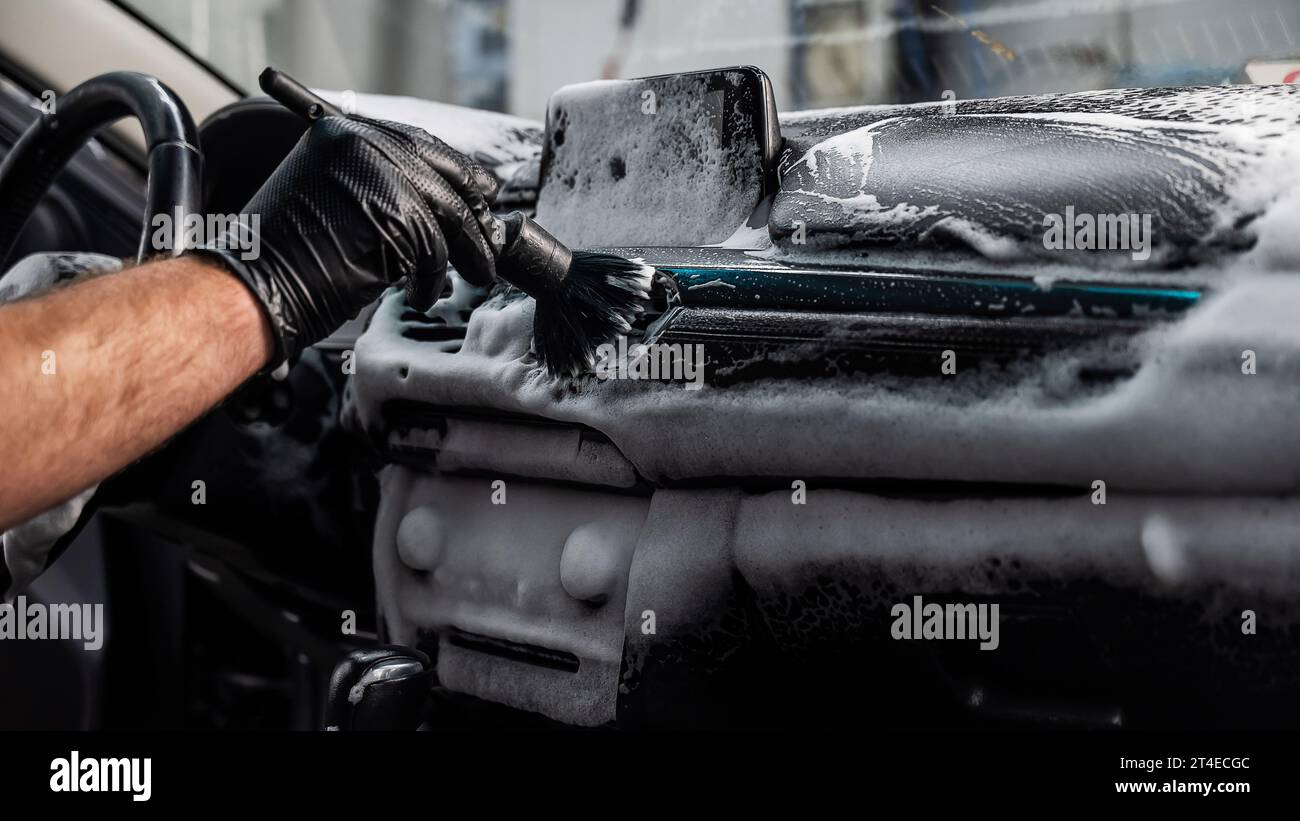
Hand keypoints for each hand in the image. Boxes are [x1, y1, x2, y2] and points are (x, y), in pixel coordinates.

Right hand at [201, 115, 500, 368]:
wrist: (253, 284)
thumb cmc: (282, 255)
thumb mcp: (330, 196)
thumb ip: (378, 185)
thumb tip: (439, 200)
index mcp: (344, 133)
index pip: (421, 144)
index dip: (457, 171)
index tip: (481, 190)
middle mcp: (363, 145)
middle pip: (445, 175)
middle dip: (473, 215)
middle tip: (486, 244)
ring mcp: (379, 178)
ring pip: (447, 217)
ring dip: (462, 254)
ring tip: (465, 277)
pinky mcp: (394, 217)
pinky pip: (434, 251)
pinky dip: (433, 279)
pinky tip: (421, 294)